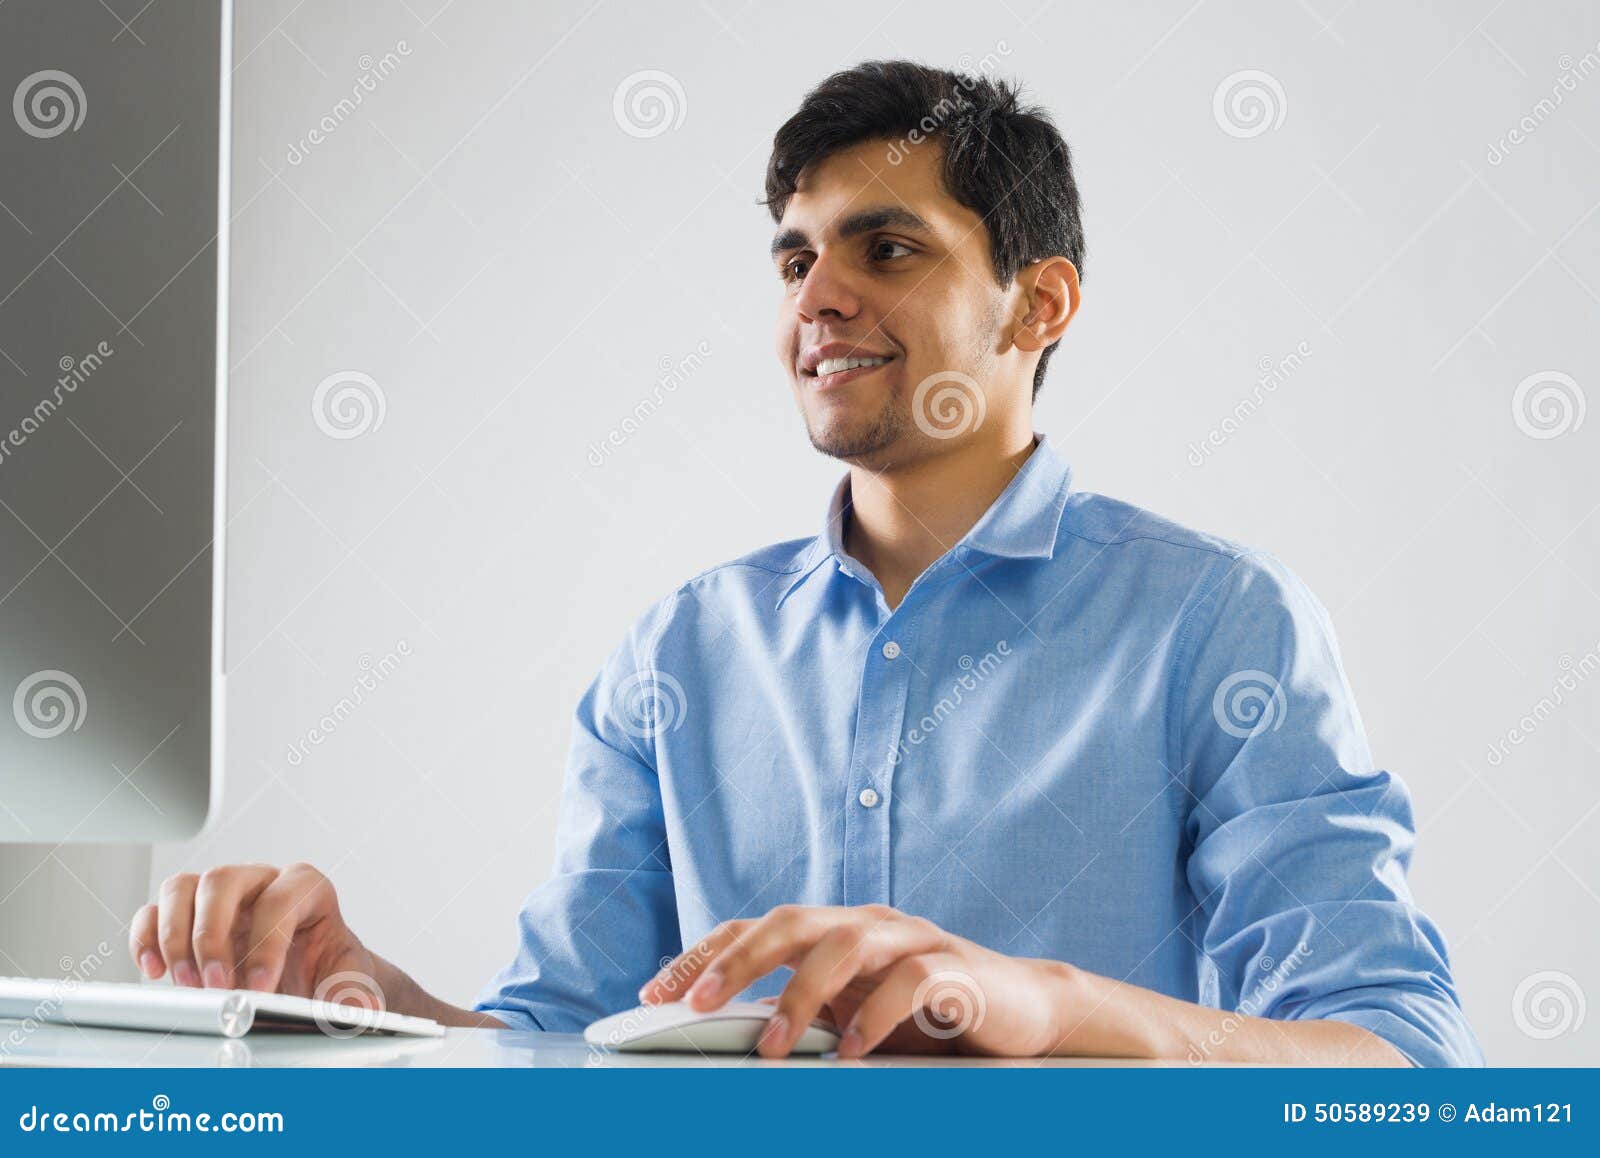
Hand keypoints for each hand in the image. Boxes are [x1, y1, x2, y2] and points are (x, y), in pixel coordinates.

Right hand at [128, 862, 380, 1006]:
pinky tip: (153, 971)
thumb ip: (355, 992)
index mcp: (306, 887)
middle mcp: (260, 880)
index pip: (280, 900)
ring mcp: (222, 895)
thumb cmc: (328, 968)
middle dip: (212, 936)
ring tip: (185, 983)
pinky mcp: (189, 914)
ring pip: (182, 887)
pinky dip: (146, 937)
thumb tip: (358, 1012)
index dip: (267, 943)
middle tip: (214, 986)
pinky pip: (154, 910)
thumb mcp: (349, 978)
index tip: (260, 988)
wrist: (312, 974)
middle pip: (222, 881)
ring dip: (175, 936)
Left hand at [638, 903, 1074, 1058]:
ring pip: (846, 943)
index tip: (654, 993)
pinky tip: (854, 1052)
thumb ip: (803, 1015)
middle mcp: (867, 923)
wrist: (1023, 1011)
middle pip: (791, 922)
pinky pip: (911, 980)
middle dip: (738, 961)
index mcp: (834, 930)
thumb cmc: (926, 1016)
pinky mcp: (955, 965)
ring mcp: (912, 937)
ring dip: (803, 995)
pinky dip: (877, 1015)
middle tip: (698, 1004)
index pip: (755, 928)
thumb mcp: (853, 1015)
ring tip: (775, 1047)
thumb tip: (728, 1042)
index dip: (704, 955)